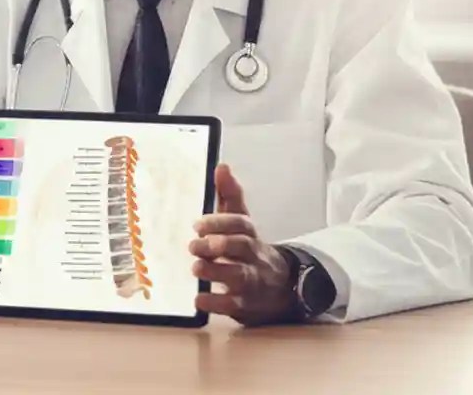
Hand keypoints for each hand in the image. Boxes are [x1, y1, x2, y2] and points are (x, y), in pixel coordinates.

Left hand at [190, 164, 294, 324]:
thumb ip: (229, 196)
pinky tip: (198, 300)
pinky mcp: (246, 305)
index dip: (221, 221)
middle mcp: (253, 256)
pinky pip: (234, 306)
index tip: (197, 224)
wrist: (278, 288)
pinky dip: (216, 303)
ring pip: (239, 275)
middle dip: (219, 244)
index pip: (241, 223)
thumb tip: (221, 166)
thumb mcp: (240, 224)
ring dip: (216, 271)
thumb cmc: (247, 250)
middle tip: (193, 244)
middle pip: (242, 246)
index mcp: (249, 234)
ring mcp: (252, 281)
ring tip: (196, 267)